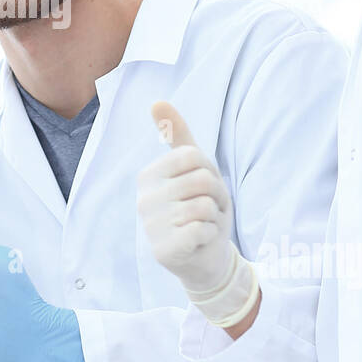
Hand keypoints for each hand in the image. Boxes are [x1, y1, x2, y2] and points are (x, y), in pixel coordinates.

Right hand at [137, 101, 235, 292]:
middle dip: (217, 196)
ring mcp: (151, 226)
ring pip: (204, 205)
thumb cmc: (200, 210)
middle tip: (209, 211)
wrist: (205, 259)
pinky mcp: (164, 250)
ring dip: (215, 217)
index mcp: (148, 176)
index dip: (210, 172)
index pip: (193, 156)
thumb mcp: (194, 170)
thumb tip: (157, 102)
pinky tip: (199, 242)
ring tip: (204, 226)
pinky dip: (210, 235)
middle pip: (202, 179)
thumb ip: (177, 136)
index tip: (204, 189)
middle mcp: (144, 199)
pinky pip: (202, 228)